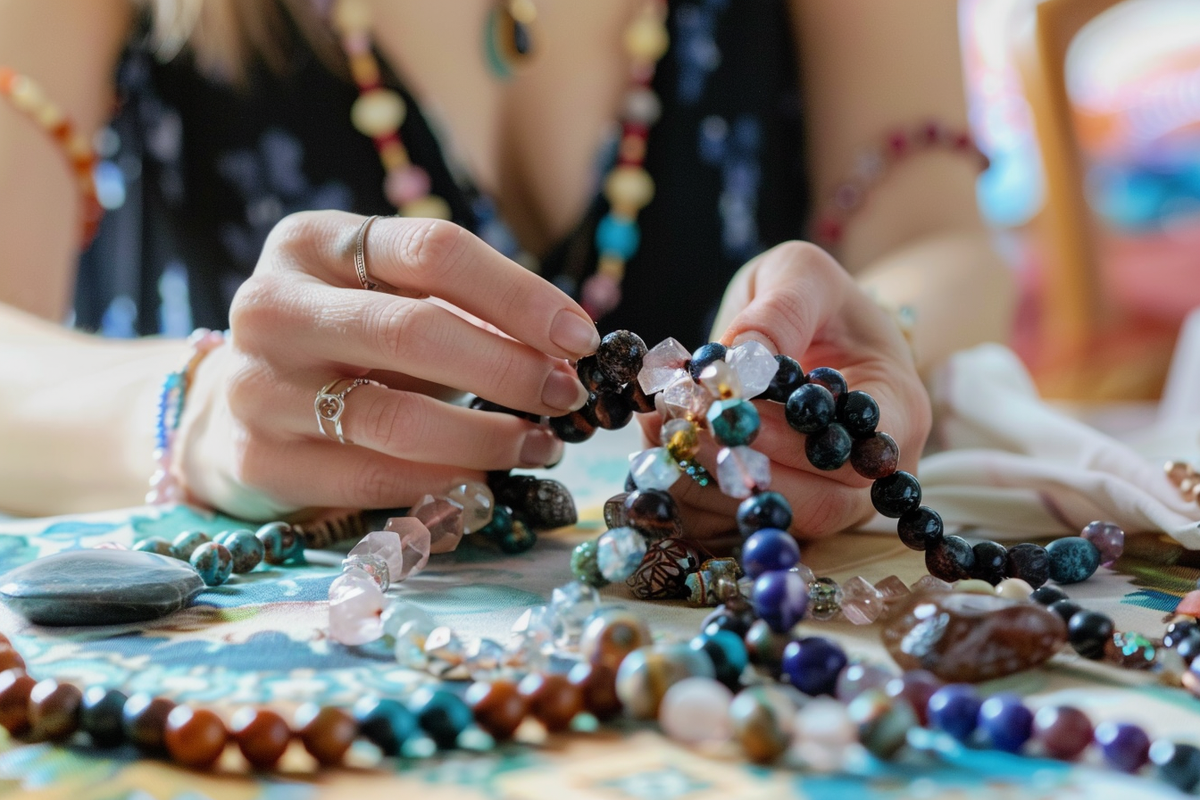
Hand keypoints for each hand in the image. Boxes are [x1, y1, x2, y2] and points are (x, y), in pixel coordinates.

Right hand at [175, 211, 598, 520]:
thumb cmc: (342, 344)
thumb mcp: (388, 299)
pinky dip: (440, 485)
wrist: (233, 407)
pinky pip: (369, 477)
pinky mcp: (256, 457)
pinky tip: (483, 483)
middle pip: (415, 330)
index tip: (582, 338)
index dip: (520, 296)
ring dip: (486, 437)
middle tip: (567, 397)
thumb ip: (463, 310)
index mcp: (314, 241)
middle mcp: (272, 305)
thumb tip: (568, 349)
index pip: (435, 251)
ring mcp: (256, 383)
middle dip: (510, 369)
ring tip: (539, 445)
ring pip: (395, 416)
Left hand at [639, 241, 930, 540]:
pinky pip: (732, 526)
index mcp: (897, 412)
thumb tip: (745, 356)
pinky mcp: (774, 507)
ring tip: (661, 433)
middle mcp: (867, 472)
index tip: (734, 412)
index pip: (855, 453)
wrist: (807, 324)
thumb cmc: (814, 297)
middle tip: (685, 430)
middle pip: (818, 505)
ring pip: (770, 520)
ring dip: (707, 488)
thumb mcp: (803, 276)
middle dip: (745, 472)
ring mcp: (825, 498)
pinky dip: (687, 498)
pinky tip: (655, 452)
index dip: (793, 443)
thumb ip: (783, 309)